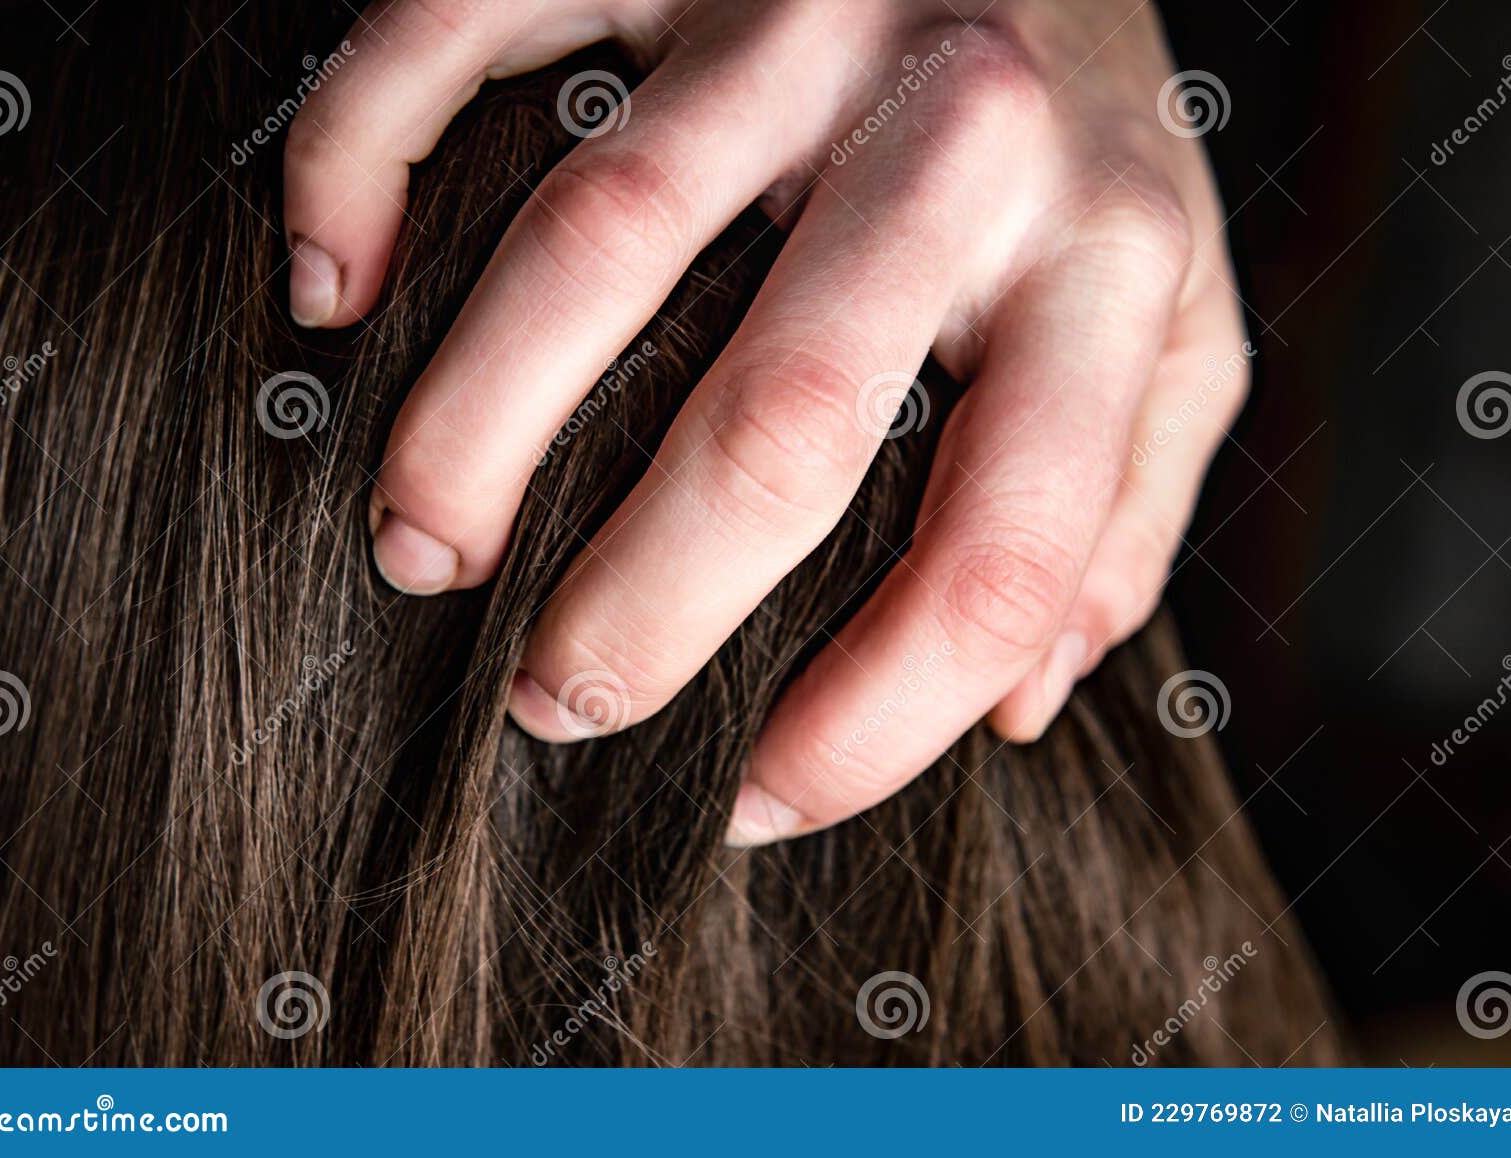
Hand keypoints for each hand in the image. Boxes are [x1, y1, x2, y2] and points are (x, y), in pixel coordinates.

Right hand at [283, 0, 1248, 844]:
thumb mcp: (1174, 316)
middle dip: (638, 610)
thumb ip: (1129, 502)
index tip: (759, 798)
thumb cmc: (1088, 136)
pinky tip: (336, 286)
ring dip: (469, 431)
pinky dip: (361, 165)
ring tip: (420, 550)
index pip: (998, 556)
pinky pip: (459, 38)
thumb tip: (1029, 698)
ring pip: (593, 246)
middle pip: (776, 426)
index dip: (872, 724)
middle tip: (556, 702)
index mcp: (1104, 260)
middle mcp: (958, 133)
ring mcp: (795, 15)